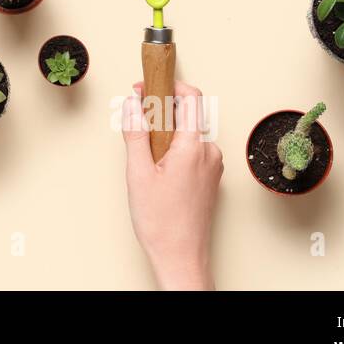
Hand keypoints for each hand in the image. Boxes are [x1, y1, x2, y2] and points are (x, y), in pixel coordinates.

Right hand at [122, 79, 221, 289]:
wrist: (181, 258)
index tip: (147, 84)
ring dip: (165, 131)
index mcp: (194, 147)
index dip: (168, 85)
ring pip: (187, 133)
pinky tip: (156, 165)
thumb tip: (130, 103)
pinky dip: (173, 147)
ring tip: (143, 152)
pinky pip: (192, 149)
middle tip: (135, 116)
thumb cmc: (162, 223)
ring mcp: (212, 166)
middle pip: (187, 114)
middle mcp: (209, 152)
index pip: (190, 98)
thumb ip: (134, 133)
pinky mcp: (210, 177)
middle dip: (160, 109)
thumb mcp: (138, 173)